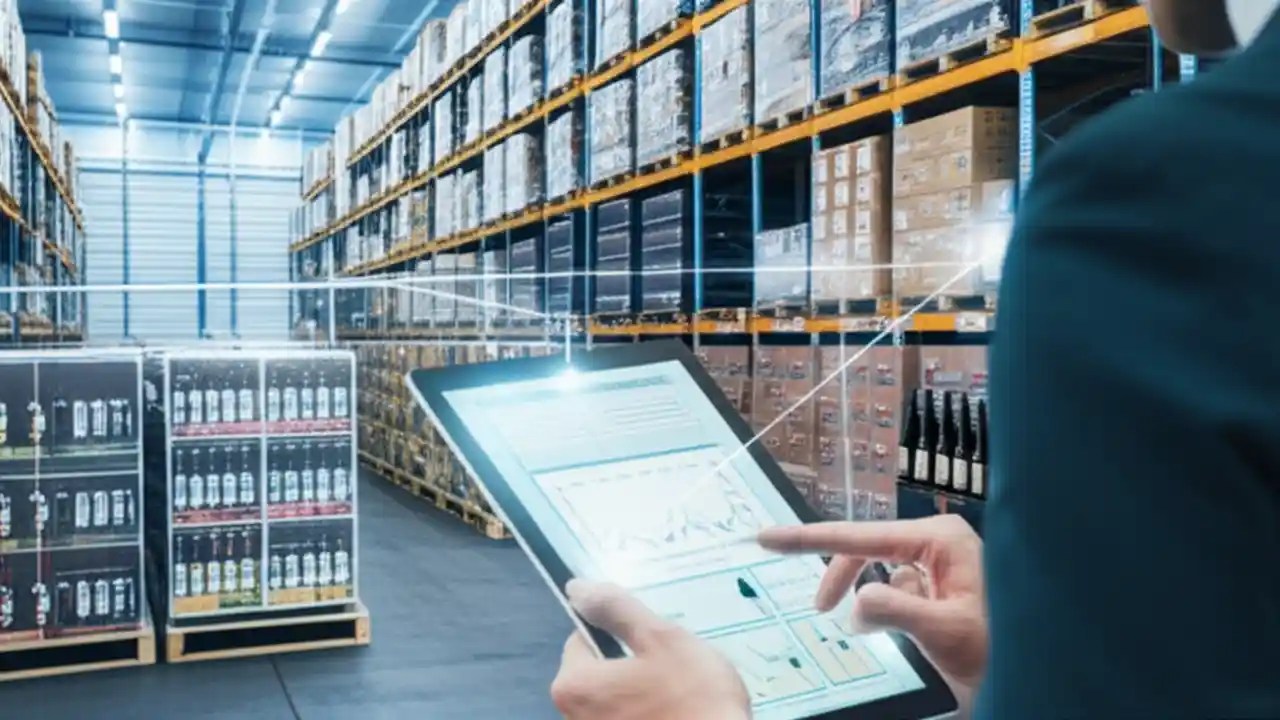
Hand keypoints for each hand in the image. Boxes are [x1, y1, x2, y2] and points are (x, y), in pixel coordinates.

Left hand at [551, 580, 749, 719]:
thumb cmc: (692, 697)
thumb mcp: (660, 638)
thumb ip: (616, 609)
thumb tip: (577, 588)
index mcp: (574, 685)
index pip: (583, 639)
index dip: (619, 634)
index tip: (654, 644)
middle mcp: (572, 718)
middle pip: (597, 673)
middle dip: (630, 667)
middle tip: (671, 670)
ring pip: (614, 702)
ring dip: (639, 695)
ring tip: (679, 696)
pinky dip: (648, 716)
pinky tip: (677, 715)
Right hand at [758, 515, 987, 707]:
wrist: (1033, 676)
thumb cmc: (1002, 648)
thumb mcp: (945, 632)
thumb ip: (897, 609)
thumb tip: (858, 600)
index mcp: (939, 539)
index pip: (860, 537)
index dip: (809, 538)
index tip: (768, 538)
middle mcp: (937, 543)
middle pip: (864, 552)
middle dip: (842, 581)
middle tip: (819, 611)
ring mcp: (938, 564)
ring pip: (878, 576)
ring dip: (875, 607)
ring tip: (904, 640)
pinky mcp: (937, 586)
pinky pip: (894, 592)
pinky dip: (889, 614)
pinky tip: (916, 638)